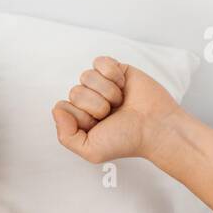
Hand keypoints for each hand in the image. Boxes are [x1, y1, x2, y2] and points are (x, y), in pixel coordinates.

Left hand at [50, 57, 180, 162]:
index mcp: (79, 118)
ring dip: (107, 92)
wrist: (156, 127)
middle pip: (75, 92)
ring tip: (120, 102)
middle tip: (113, 114)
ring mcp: (101, 85)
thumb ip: (65, 136)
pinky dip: (113, 75)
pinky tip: (123, 86)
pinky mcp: (115, 70)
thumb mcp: (91, 150)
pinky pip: (100, 62)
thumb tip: (57, 109)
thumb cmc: (127, 140)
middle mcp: (88, 101)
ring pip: (86, 76)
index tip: (99, 126)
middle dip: (96, 105)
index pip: (62, 107)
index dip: (81, 116)